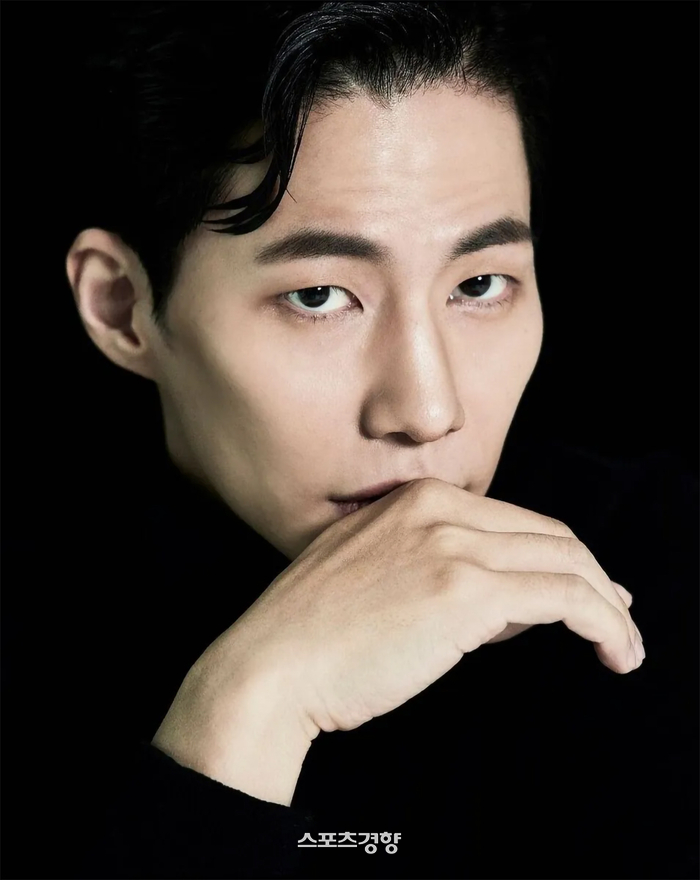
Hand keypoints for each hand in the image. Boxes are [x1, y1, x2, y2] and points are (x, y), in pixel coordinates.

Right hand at [199, 478, 643, 742]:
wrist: (269, 667)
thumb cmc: (315, 637)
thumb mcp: (376, 579)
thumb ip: (443, 576)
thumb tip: (513, 607)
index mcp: (416, 500)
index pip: (516, 521)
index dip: (559, 558)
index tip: (585, 592)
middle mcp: (438, 509)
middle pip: (550, 535)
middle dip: (593, 579)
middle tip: (615, 619)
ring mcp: (452, 545)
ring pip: (566, 562)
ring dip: (608, 605)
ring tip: (623, 646)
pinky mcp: (465, 591)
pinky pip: (563, 598)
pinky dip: (603, 622)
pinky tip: (613, 650)